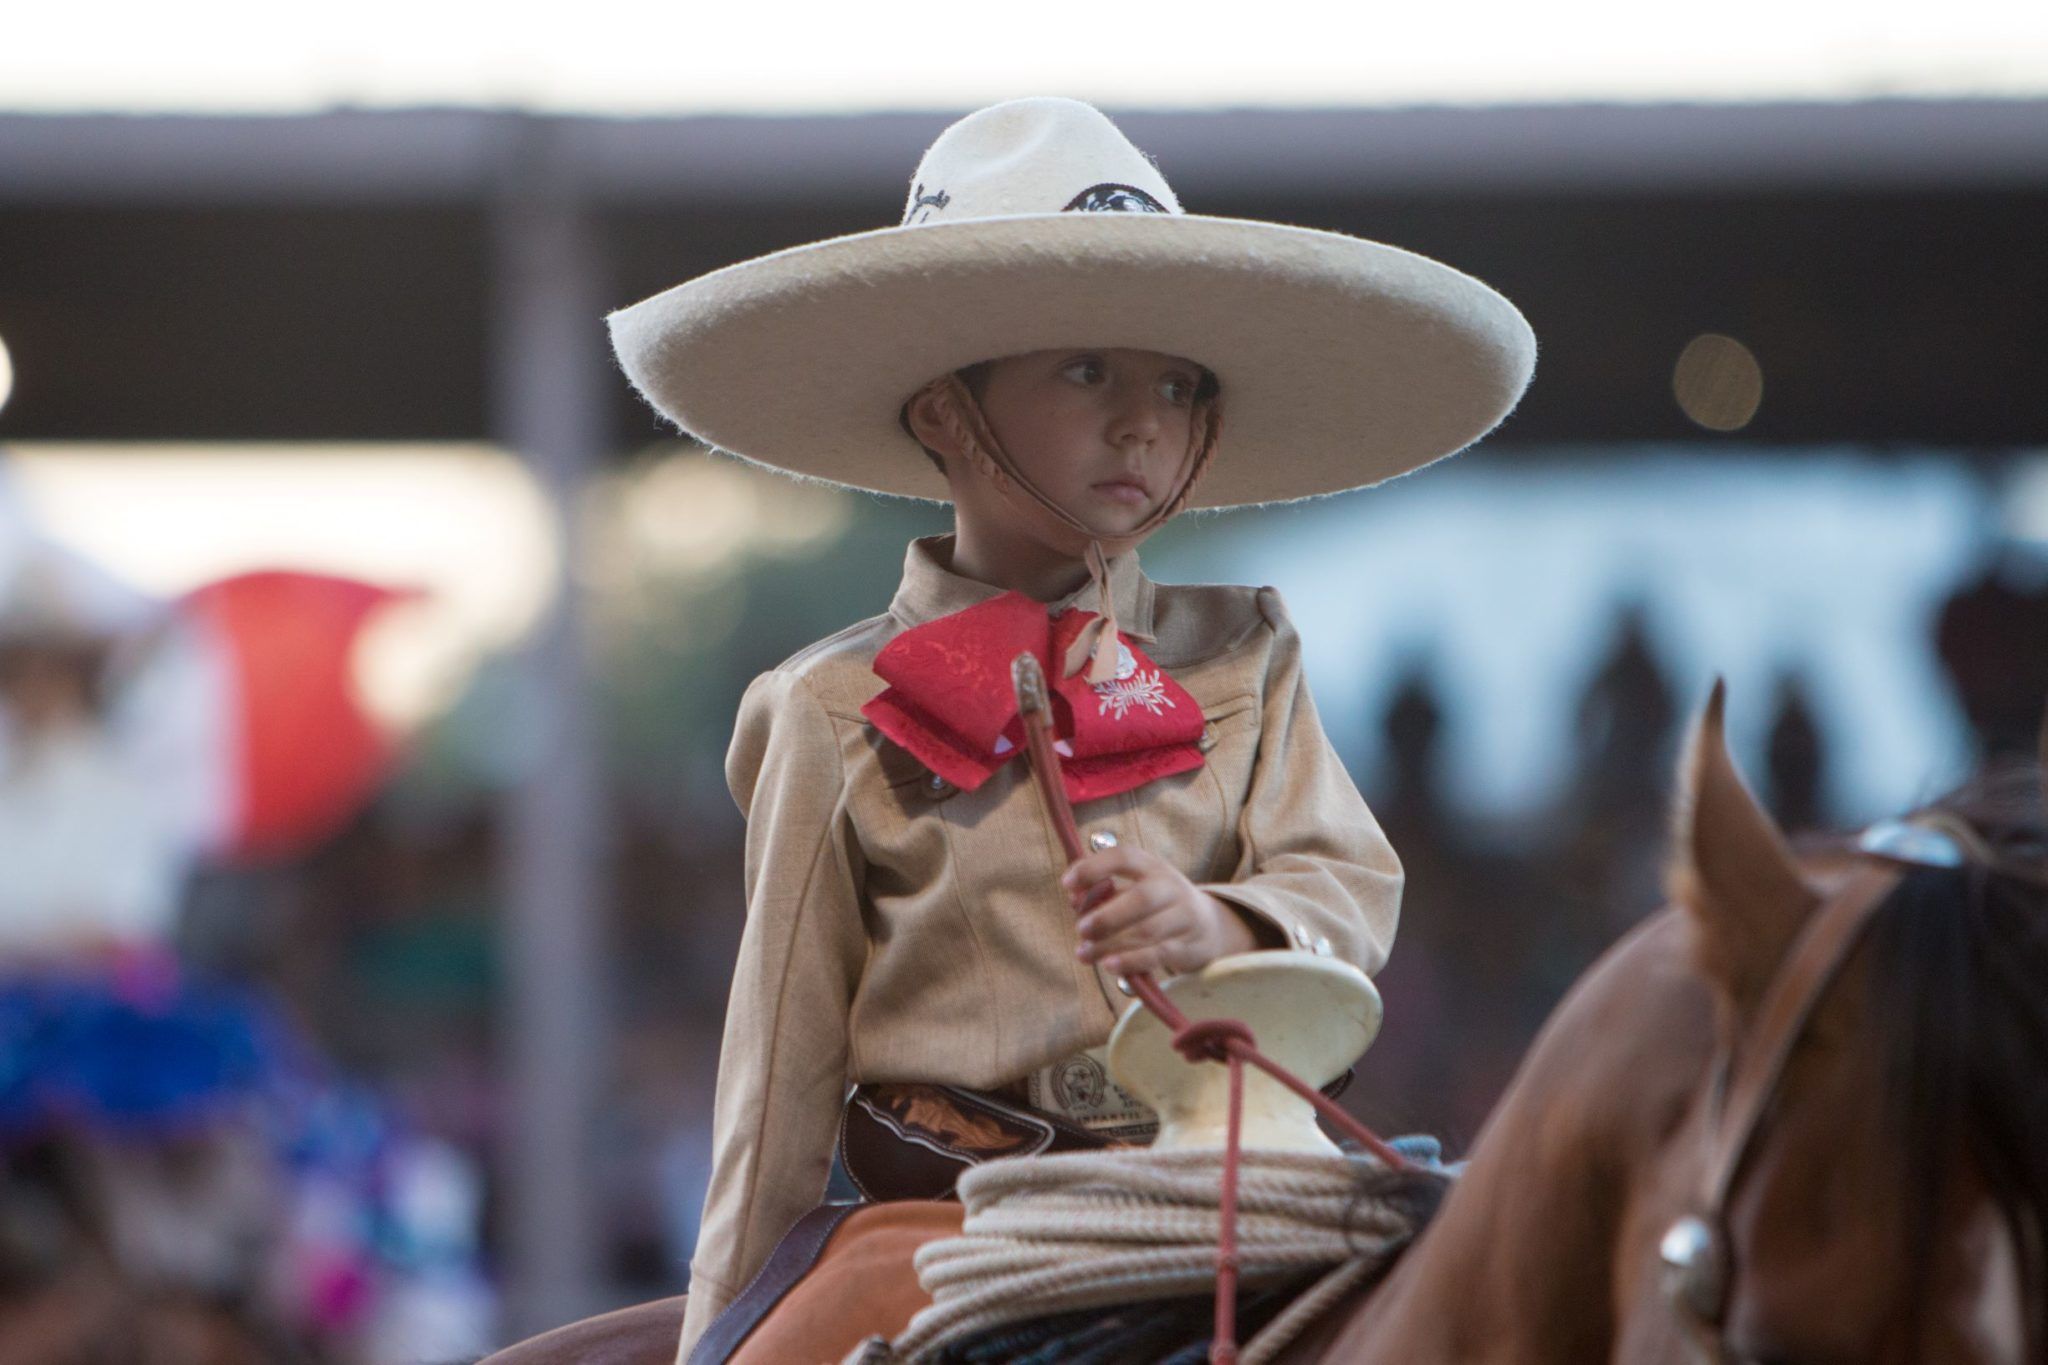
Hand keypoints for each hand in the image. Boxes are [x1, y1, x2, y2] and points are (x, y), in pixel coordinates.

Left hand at [1063, 846, 1260, 976]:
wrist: (1209, 927)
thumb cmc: (1157, 906)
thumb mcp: (1136, 888)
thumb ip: (1104, 892)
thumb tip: (1074, 899)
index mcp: (1152, 866)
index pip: (1124, 857)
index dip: (1093, 868)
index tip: (1067, 885)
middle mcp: (1171, 887)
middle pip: (1141, 898)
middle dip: (1106, 916)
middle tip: (1081, 929)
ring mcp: (1183, 917)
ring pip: (1146, 931)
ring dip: (1110, 944)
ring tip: (1084, 953)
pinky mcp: (1188, 946)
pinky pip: (1158, 955)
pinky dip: (1131, 961)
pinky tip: (1110, 966)